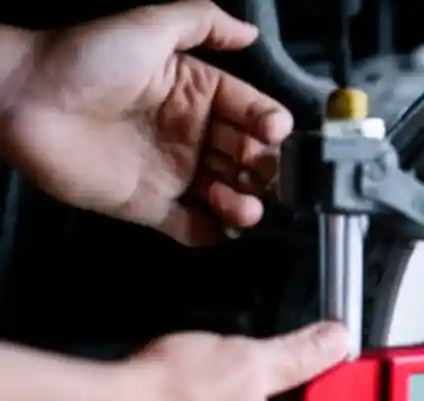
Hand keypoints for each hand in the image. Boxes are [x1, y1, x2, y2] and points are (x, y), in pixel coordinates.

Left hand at [0, 0, 291, 245]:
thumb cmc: (84, 59)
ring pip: (231, 196)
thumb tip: (251, 34)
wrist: (27, 99)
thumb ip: (204, 22)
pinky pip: (195, 227)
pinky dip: (215, 232)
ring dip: (247, 204)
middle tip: (260, 173)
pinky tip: (221, 225)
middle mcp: (193, 135)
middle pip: (251, 159)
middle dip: (266, 170)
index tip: (274, 134)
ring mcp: (175, 173)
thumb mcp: (150, 26)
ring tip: (241, 204)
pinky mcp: (152, 207)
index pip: (254, 114)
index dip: (272, 126)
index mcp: (199, 94)